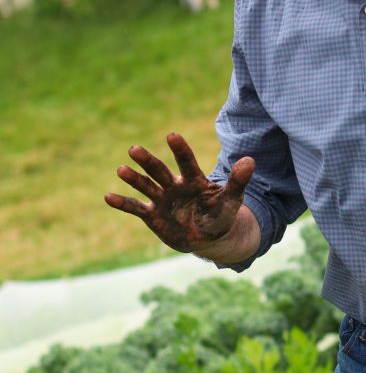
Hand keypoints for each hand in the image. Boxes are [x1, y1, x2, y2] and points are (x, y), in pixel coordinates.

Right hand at [105, 132, 256, 253]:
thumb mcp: (231, 201)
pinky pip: (135, 207)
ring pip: (145, 185)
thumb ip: (238, 182)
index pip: (186, 161)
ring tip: (121, 169)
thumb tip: (251, 160)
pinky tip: (108, 197)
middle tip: (134, 150)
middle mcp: (175, 186)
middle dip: (147, 161)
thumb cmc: (220, 215)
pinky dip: (123, 203)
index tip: (171, 135)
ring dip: (134, 178)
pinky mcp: (152, 214)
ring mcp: (162, 199)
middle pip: (159, 170)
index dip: (180, 149)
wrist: (207, 237)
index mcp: (194, 180)